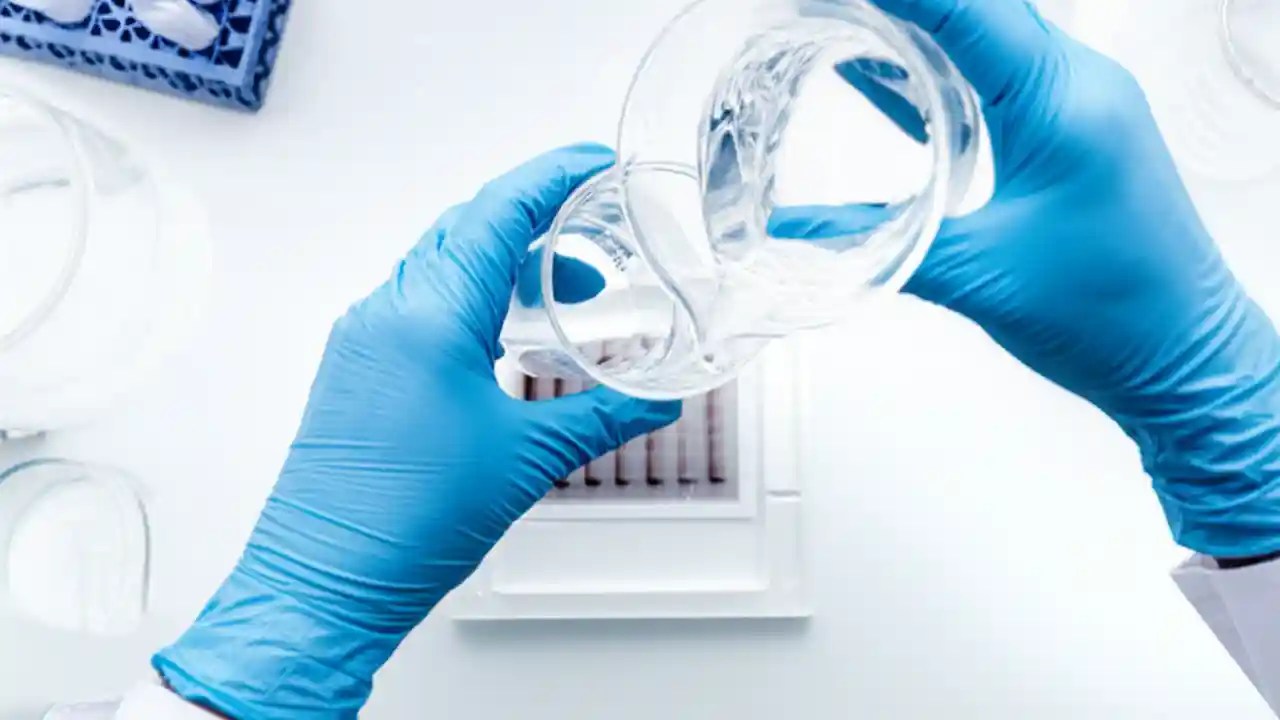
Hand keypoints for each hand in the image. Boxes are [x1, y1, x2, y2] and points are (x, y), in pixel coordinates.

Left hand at [151, 145, 680, 717]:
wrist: (323, 584)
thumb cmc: (403, 526)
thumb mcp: (525, 461)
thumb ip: (601, 417)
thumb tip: (654, 400)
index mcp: (428, 318)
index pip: (497, 212)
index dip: (552, 177)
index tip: (593, 164)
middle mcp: (386, 313)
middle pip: (467, 227)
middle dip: (536, 219)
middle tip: (593, 231)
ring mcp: (363, 338)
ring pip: (439, 263)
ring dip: (502, 261)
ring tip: (562, 292)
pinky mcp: (354, 368)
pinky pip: (415, 302)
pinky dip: (466, 296)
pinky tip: (501, 333)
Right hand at [770, 0, 1279, 557]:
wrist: (1182, 360)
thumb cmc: (1113, 316)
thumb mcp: (978, 275)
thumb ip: (874, 243)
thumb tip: (787, 231)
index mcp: (1064, 101)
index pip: (965, 13)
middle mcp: (1077, 84)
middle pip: (974, 10)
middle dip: (899, 5)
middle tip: (822, 4)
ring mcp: (1074, 106)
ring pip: (980, 37)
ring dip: (911, 26)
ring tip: (835, 18)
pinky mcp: (1062, 135)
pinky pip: (986, 79)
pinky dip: (930, 71)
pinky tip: (874, 68)